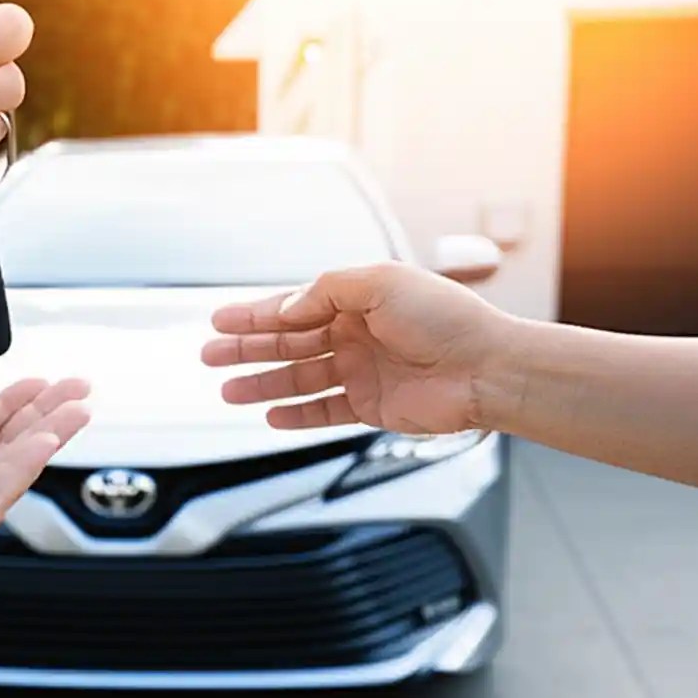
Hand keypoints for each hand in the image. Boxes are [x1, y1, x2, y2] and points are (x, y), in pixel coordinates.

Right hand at [202, 262, 513, 434]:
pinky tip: (270, 415)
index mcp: (357, 301)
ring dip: (262, 384)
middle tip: (210, 355)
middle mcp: (356, 335)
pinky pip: (325, 411)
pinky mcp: (372, 407)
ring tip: (228, 390)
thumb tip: (287, 309)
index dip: (254, 315)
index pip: (293, 307)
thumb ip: (326, 291)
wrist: (488, 368)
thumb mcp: (380, 282)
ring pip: (299, 379)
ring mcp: (362, 372)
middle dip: (247, 349)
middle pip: (288, 343)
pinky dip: (296, 415)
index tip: (220, 321)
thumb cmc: (447, 319)